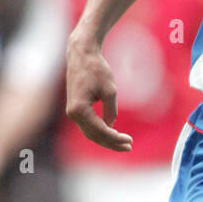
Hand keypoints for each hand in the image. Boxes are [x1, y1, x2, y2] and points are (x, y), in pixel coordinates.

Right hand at [65, 34, 131, 150]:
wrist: (81, 55)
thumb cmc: (96, 69)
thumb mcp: (110, 90)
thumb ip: (111, 111)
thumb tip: (110, 126)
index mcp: (80, 109)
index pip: (100, 131)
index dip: (116, 139)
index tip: (130, 141)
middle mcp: (73, 113)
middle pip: (94, 136)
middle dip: (112, 143)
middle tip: (129, 147)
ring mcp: (72, 112)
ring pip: (90, 133)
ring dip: (106, 140)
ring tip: (123, 144)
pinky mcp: (75, 108)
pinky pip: (88, 125)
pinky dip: (100, 131)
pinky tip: (112, 134)